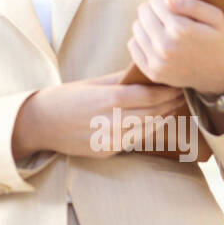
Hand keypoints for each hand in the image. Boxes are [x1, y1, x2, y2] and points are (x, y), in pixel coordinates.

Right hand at [16, 69, 187, 158]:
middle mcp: (113, 121)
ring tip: (173, 107)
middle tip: (182, 94)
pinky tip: (153, 121)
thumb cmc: (65, 98)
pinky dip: (146, 129)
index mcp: (110, 99)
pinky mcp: (107, 151)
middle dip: (171, 103)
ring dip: (163, 117)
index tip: (178, 83)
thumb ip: (120, 80)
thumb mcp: (92, 83)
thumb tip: (144, 73)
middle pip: (154, 113)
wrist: (40, 124)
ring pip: (148, 129)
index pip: (150, 95)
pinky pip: (133, 140)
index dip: (168, 90)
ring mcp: (111, 140)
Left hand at [127, 0, 223, 96]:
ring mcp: (158, 61)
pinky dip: (141, 39)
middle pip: (143, 12)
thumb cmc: (218, 41)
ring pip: (136, 27)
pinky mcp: (152, 72)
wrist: (220, 75)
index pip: (155, 0)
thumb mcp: (216, 18)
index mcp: (181, 30)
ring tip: (161, 26)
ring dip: (146, 23)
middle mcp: (166, 46)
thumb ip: (191, 4)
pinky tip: (155, 39)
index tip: (167, 1)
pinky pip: (133, 45)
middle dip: (152, 8)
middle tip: (164, 13)